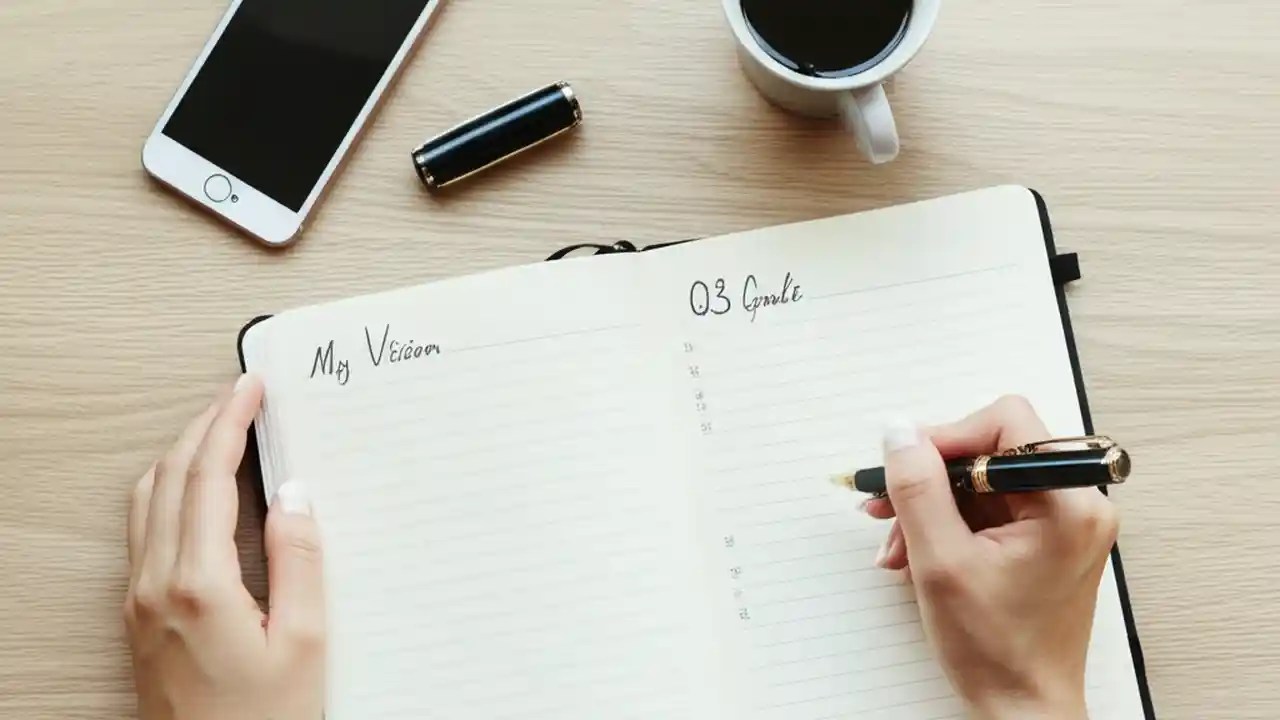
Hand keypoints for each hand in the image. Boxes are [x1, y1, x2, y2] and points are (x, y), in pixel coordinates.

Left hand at [125, 376, 325, 719]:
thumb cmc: (265, 719)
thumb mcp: (306, 642)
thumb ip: (301, 559)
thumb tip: (293, 494)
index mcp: (198, 584)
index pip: (207, 478)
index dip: (229, 423)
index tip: (248, 388)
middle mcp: (155, 585)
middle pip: (168, 477)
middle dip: (203, 427)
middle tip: (239, 397)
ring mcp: (138, 601)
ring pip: (146, 500)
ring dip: (181, 456)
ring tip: (220, 433)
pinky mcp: (136, 617)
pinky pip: (142, 530)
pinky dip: (167, 491)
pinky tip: (195, 492)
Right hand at [865, 396, 1117, 719]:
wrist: (1023, 708)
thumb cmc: (997, 651)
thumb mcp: (941, 562)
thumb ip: (918, 488)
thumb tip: (899, 432)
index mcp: (1068, 504)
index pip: (1007, 422)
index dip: (948, 437)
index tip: (907, 464)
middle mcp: (1077, 504)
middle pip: (990, 450)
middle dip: (931, 479)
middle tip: (886, 505)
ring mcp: (1063, 523)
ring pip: (982, 480)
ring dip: (932, 506)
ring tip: (897, 544)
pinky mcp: (1046, 538)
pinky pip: (989, 508)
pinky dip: (948, 524)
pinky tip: (917, 552)